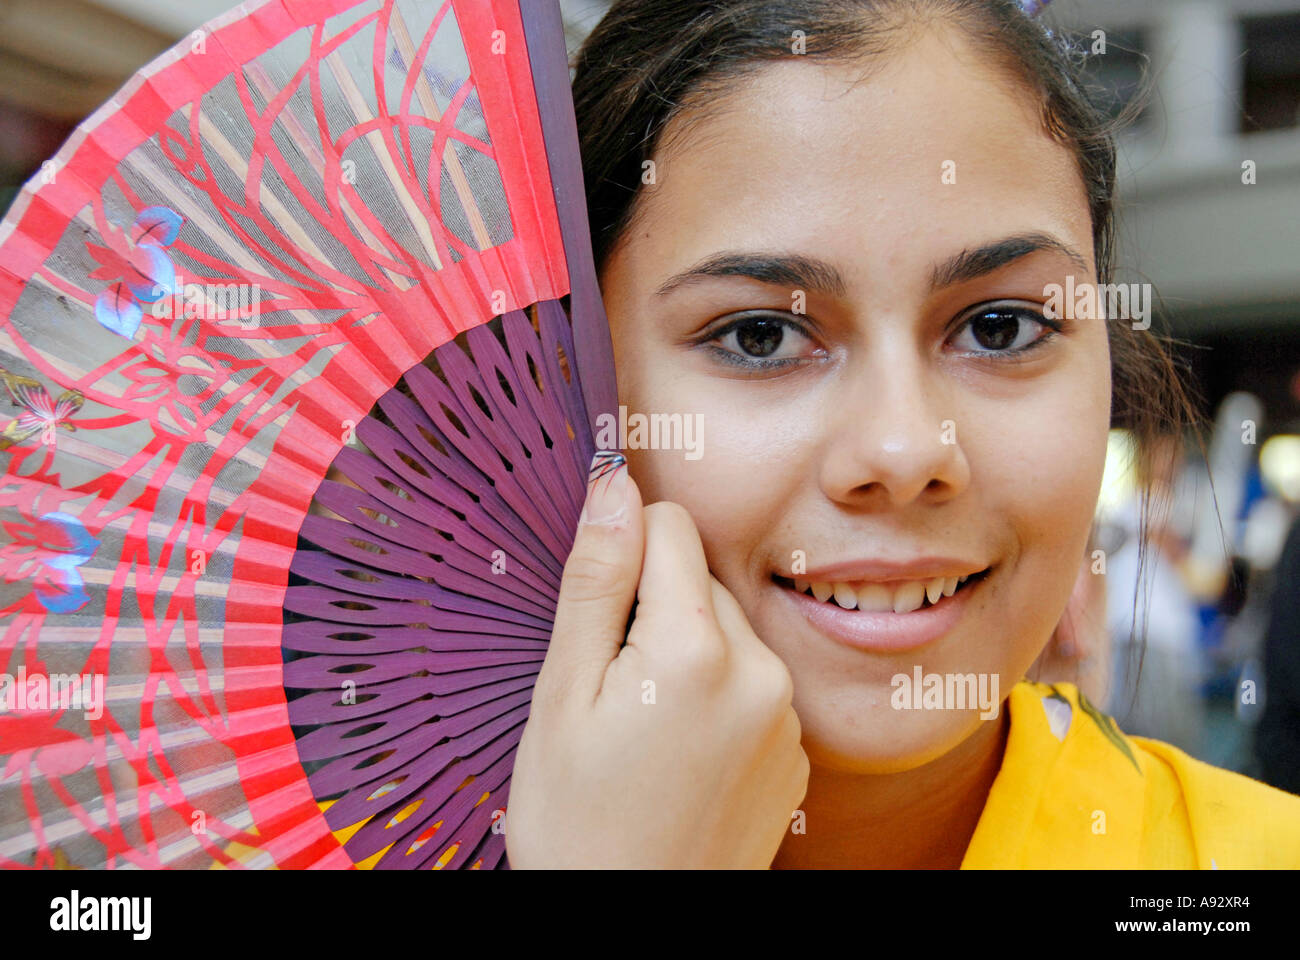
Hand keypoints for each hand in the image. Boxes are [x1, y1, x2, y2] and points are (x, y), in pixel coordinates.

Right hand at [505, 452, 808, 867]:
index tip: (599, 608)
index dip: (623, 554)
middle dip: (654, 610)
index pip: (671, 527)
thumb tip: (613, 484)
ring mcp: (787, 717)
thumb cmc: (578, 822)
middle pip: (701, 581)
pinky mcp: (797, 751)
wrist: (628, 929)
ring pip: (729, 632)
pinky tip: (680, 752)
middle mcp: (763, 673)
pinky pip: (754, 684)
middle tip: (612, 688)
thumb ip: (596, 580)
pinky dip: (718, 697)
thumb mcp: (563, 695)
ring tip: (645, 726)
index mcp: (697, 649)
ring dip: (688, 653)